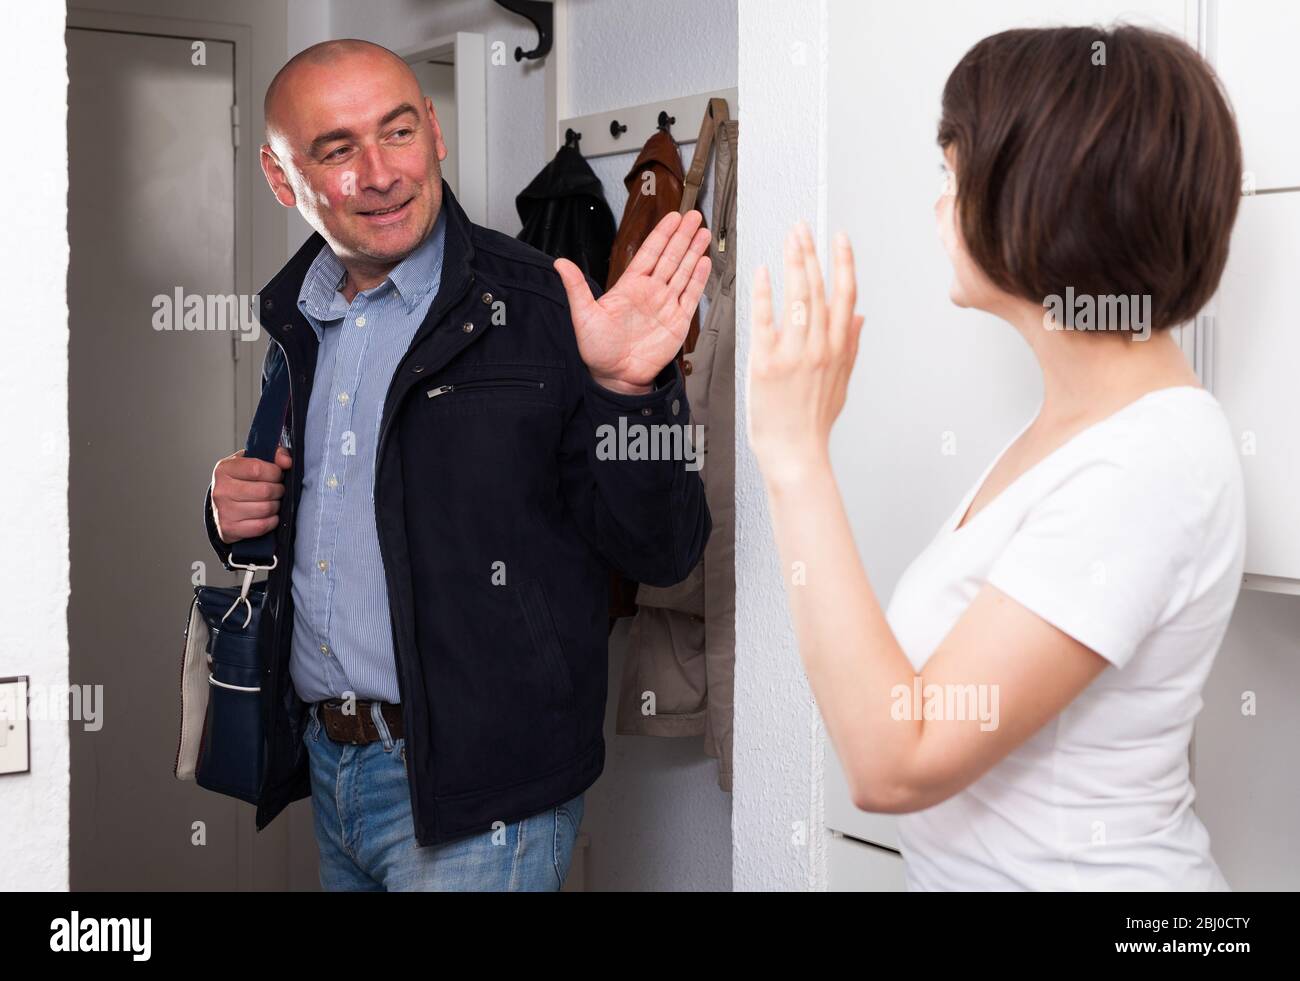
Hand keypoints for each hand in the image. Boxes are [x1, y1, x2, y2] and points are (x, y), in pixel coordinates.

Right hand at [211, 445, 291, 543]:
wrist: (223, 506)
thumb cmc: (241, 482)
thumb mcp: (251, 461)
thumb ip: (273, 454)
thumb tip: (287, 461)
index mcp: (224, 469)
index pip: (257, 469)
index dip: (275, 472)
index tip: (277, 474)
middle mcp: (221, 490)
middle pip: (265, 491)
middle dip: (278, 490)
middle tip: (278, 490)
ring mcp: (223, 511)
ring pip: (266, 509)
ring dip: (276, 506)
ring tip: (273, 501)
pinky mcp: (229, 528)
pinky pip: (261, 526)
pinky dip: (272, 521)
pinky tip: (269, 516)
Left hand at [554, 210, 711, 393]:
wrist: (616, 377)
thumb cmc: (598, 350)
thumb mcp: (583, 316)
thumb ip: (576, 288)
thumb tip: (560, 263)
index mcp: (629, 286)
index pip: (649, 253)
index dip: (662, 234)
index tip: (672, 218)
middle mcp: (650, 292)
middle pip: (671, 257)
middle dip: (682, 236)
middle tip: (693, 216)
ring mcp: (666, 305)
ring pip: (683, 272)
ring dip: (694, 252)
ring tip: (702, 233)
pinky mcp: (678, 321)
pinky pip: (691, 296)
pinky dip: (699, 279)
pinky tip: (704, 263)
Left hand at [747, 222, 864, 484]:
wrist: (795, 453)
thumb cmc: (814, 422)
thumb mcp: (841, 382)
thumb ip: (850, 346)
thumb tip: (860, 317)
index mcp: (838, 349)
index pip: (846, 295)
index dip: (843, 263)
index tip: (839, 238)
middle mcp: (819, 347)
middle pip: (820, 288)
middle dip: (812, 253)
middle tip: (802, 228)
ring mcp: (793, 354)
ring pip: (797, 297)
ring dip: (793, 263)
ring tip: (788, 239)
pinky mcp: (766, 363)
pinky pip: (765, 320)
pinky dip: (764, 293)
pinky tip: (762, 272)